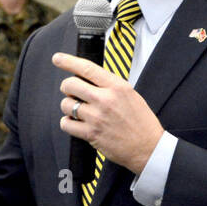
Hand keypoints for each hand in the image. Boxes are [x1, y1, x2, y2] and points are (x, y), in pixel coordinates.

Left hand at [53, 52, 163, 173]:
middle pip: (70, 85)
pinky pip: (66, 123)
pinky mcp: (91, 134)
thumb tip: (88, 78)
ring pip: (66, 104)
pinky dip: (67, 122)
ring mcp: (97, 117)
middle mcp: (105, 100)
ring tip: (79, 111)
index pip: (87, 69)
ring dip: (68, 106)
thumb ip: (110, 86)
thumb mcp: (130, 95)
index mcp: (117, 87)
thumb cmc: (141, 122)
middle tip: (72, 92)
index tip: (58, 58)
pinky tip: (76, 123)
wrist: (148, 147)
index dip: (68, 61)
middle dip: (67, 87)